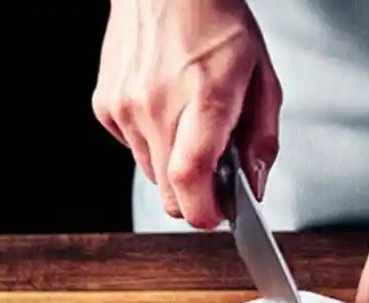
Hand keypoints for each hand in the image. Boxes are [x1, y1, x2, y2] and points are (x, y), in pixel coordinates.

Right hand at [92, 0, 281, 228]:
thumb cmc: (216, 21)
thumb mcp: (262, 77)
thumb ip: (262, 139)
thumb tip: (254, 187)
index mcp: (204, 98)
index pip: (190, 179)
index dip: (205, 211)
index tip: (219, 214)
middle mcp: (158, 106)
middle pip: (170, 192)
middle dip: (194, 196)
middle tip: (212, 173)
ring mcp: (126, 107)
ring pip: (151, 172)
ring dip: (173, 163)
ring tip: (188, 121)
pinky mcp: (106, 105)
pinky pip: (131, 147)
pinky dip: (150, 140)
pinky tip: (164, 107)